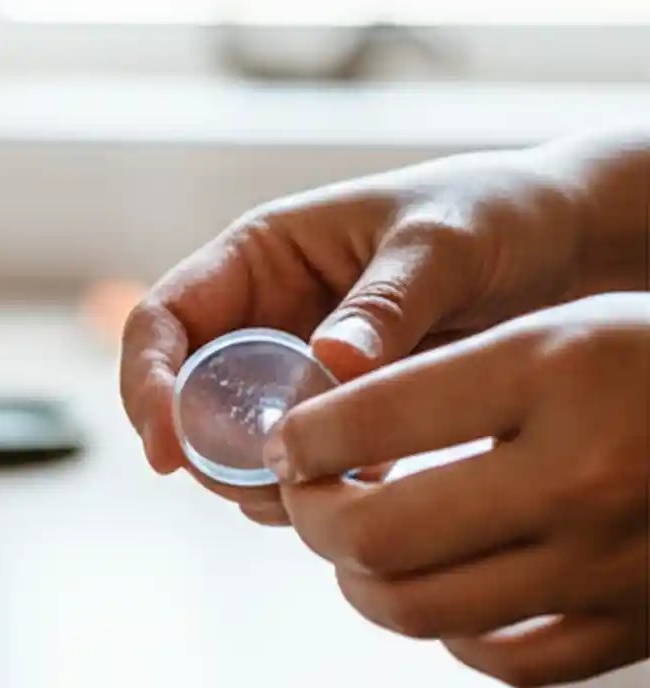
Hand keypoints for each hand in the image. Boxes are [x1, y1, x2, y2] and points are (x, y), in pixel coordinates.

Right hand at [122, 145, 606, 524]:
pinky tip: (360, 495)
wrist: (564, 246)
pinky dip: (307, 490)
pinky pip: (294, 460)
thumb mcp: (444, 246)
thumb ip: (385, 303)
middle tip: (261, 492)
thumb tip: (325, 364)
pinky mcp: (335, 410)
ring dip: (257, 480)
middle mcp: (262, 312)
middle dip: (205, 452)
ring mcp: (295, 365)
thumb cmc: (497, 215)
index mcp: (258, 256)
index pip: (162, 320)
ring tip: (326, 494)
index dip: (146, 385)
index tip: (167, 451)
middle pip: (185, 395)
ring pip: (233, 439)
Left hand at [272, 293, 648, 685]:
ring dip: (360, 582)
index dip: (301, 435)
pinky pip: (502, 659)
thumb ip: (450, 378)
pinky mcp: (638, 625)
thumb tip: (328, 436)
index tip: (288, 440)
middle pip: (376, 532)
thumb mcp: (562, 328)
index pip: (370, 416)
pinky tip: (445, 594)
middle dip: (312, 518)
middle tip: (307, 499)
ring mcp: (610, 563)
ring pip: (419, 609)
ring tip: (357, 548)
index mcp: (555, 370)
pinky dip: (449, 634)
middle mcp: (578, 472)